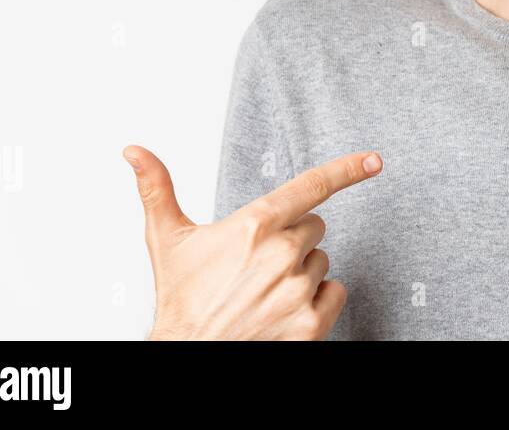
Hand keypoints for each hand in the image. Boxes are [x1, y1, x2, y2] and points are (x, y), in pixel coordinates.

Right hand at [123, 144, 382, 339]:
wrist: (187, 356)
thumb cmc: (180, 300)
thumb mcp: (166, 240)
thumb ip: (157, 189)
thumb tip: (134, 150)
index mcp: (253, 226)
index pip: (311, 186)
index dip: (347, 169)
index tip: (374, 160)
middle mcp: (281, 254)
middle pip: (314, 227)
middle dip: (292, 239)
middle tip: (256, 263)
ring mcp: (297, 290)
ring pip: (321, 261)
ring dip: (301, 271)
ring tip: (263, 290)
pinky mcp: (310, 323)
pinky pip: (336, 292)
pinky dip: (318, 300)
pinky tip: (285, 309)